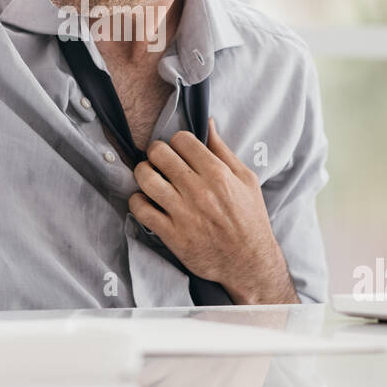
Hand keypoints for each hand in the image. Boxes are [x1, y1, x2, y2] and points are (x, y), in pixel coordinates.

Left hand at [129, 119, 297, 303]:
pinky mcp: (172, 235)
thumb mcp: (246, 180)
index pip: (181, 139)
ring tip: (150, 178)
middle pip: (159, 153)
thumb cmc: (249, 220)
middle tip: (160, 161)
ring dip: (143, 173)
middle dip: (156, 153)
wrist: (249, 263)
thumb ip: (224, 151)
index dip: (176, 142)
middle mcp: (199, 191)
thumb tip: (209, 123)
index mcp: (218, 174)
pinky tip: (146, 201)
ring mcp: (184, 213)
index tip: (178, 151)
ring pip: (145, 178)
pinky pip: (141, 210)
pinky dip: (137, 201)